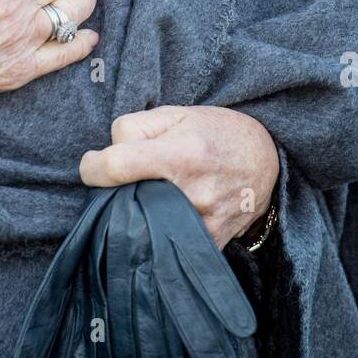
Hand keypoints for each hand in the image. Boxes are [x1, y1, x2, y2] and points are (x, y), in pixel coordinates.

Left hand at [77, 104, 279, 250]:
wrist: (266, 160)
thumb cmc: (215, 132)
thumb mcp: (176, 114)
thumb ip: (135, 126)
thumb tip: (109, 151)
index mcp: (180, 153)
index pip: (115, 167)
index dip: (92, 167)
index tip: (92, 166)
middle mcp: (192, 192)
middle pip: (125, 202)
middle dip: (117, 193)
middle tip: (126, 181)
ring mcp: (202, 223)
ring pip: (143, 228)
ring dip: (136, 214)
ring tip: (147, 197)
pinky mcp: (211, 243)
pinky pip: (168, 244)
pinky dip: (158, 231)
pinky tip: (164, 216)